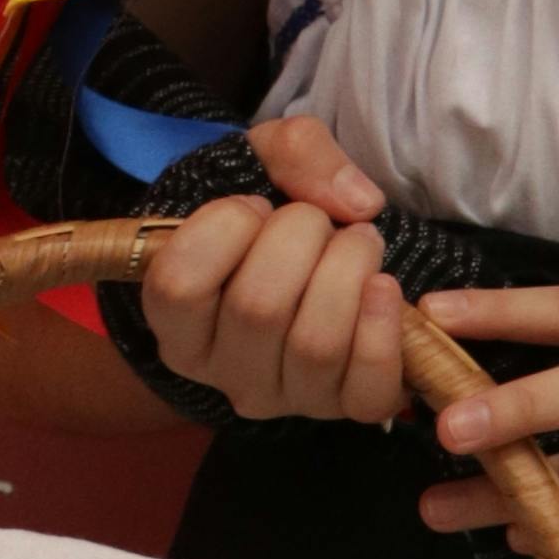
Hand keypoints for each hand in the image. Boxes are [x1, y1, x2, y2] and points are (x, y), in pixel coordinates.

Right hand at [137, 113, 410, 424]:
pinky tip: (382, 287)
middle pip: (257, 309)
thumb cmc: (266, 217)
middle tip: (318, 218)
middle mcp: (219, 370)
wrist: (300, 266)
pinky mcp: (341, 407)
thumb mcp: (259, 161)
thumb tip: (358, 203)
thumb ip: (294, 152)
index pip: (179, 285)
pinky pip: (366, 388)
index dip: (225, 226)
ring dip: (348, 271)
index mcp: (175, 318)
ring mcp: (281, 397)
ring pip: (315, 345)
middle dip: (302, 235)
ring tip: (357, 242)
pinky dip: (383, 330)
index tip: (253, 205)